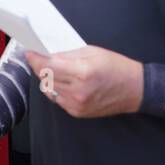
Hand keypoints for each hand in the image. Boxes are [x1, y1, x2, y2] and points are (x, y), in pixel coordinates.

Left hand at [25, 45, 143, 118]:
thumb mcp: (92, 52)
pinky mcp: (77, 113)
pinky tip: (65, 82)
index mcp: (83, 72)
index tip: (30, 53)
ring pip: (49, 90)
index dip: (35, 59)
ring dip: (48, 79)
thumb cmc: (116, 67)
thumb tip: (47, 54)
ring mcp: (77, 104)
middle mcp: (78, 91)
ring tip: (56, 70)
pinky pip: (57, 99)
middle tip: (40, 58)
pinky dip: (56, 90)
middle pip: (46, 78)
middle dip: (40, 67)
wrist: (134, 90)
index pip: (48, 67)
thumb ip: (67, 54)